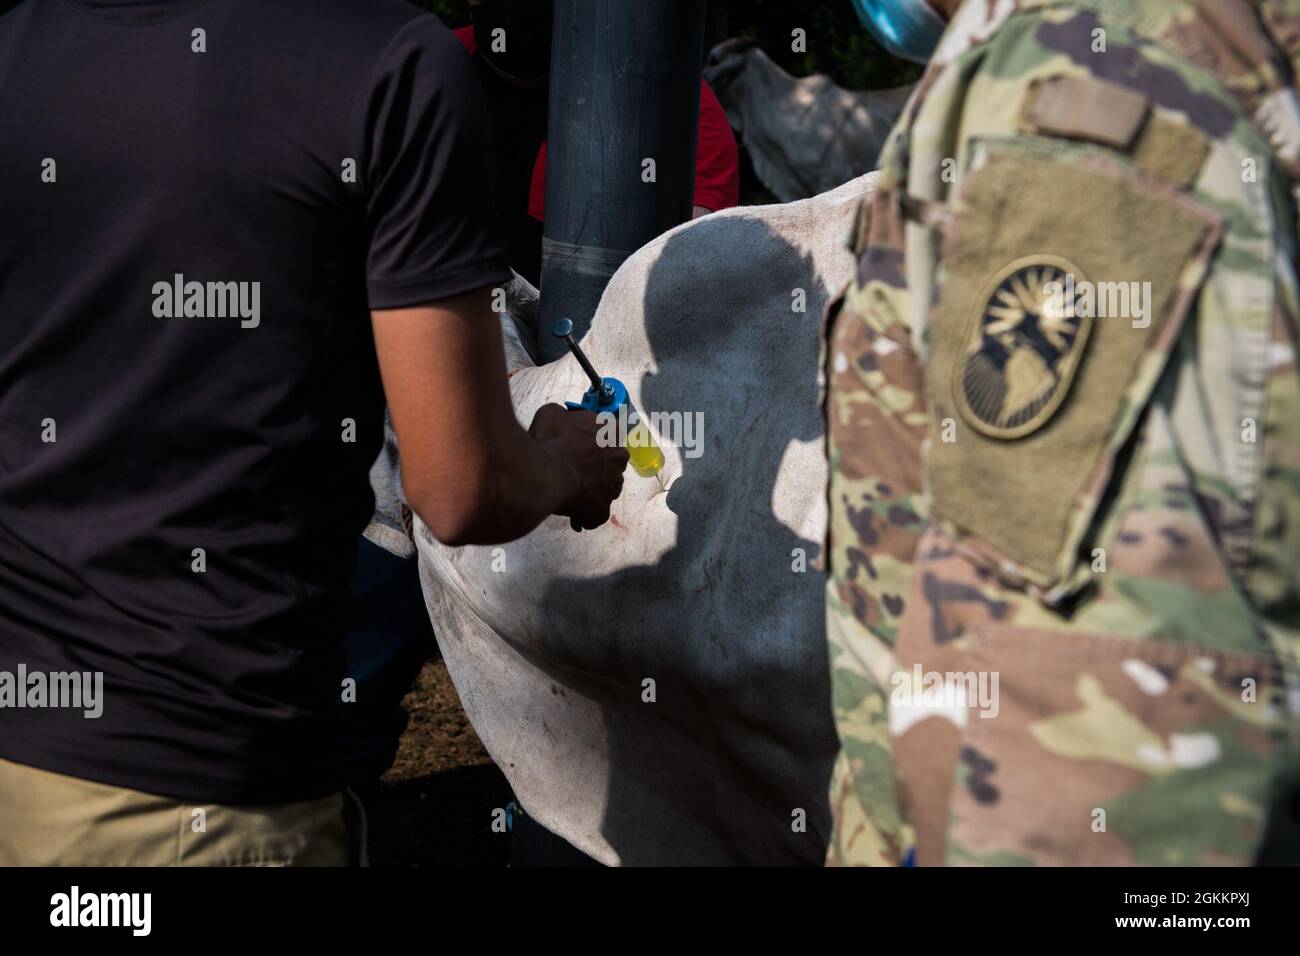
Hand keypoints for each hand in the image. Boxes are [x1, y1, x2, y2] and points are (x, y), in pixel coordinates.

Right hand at [529, 404, 628, 530]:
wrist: (543, 474)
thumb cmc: (548, 442)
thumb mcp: (551, 413)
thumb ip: (567, 416)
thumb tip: (566, 420)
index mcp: (609, 430)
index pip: (606, 435)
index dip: (590, 444)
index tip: (578, 450)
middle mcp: (618, 455)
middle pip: (608, 463)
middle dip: (593, 469)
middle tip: (571, 473)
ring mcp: (613, 483)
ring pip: (605, 488)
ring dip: (591, 492)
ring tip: (571, 497)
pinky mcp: (603, 507)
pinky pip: (597, 514)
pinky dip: (587, 517)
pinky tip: (575, 518)